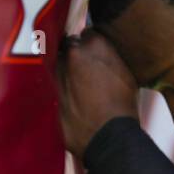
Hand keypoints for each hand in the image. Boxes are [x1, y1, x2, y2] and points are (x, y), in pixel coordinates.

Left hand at [56, 29, 139, 156]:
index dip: (89, 48)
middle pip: (68, 47)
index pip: (86, 35)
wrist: (111, 138)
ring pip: (56, 63)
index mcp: (95, 43)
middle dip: (74, 56)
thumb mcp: (125, 74)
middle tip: (84, 72)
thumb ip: (109, 57)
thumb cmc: (125, 107)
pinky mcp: (47, 89)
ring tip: (76, 88)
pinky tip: (70, 100)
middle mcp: (73, 51)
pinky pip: (50, 84)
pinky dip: (57, 89)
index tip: (94, 58)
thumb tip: (101, 54)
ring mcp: (57, 69)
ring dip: (63, 72)